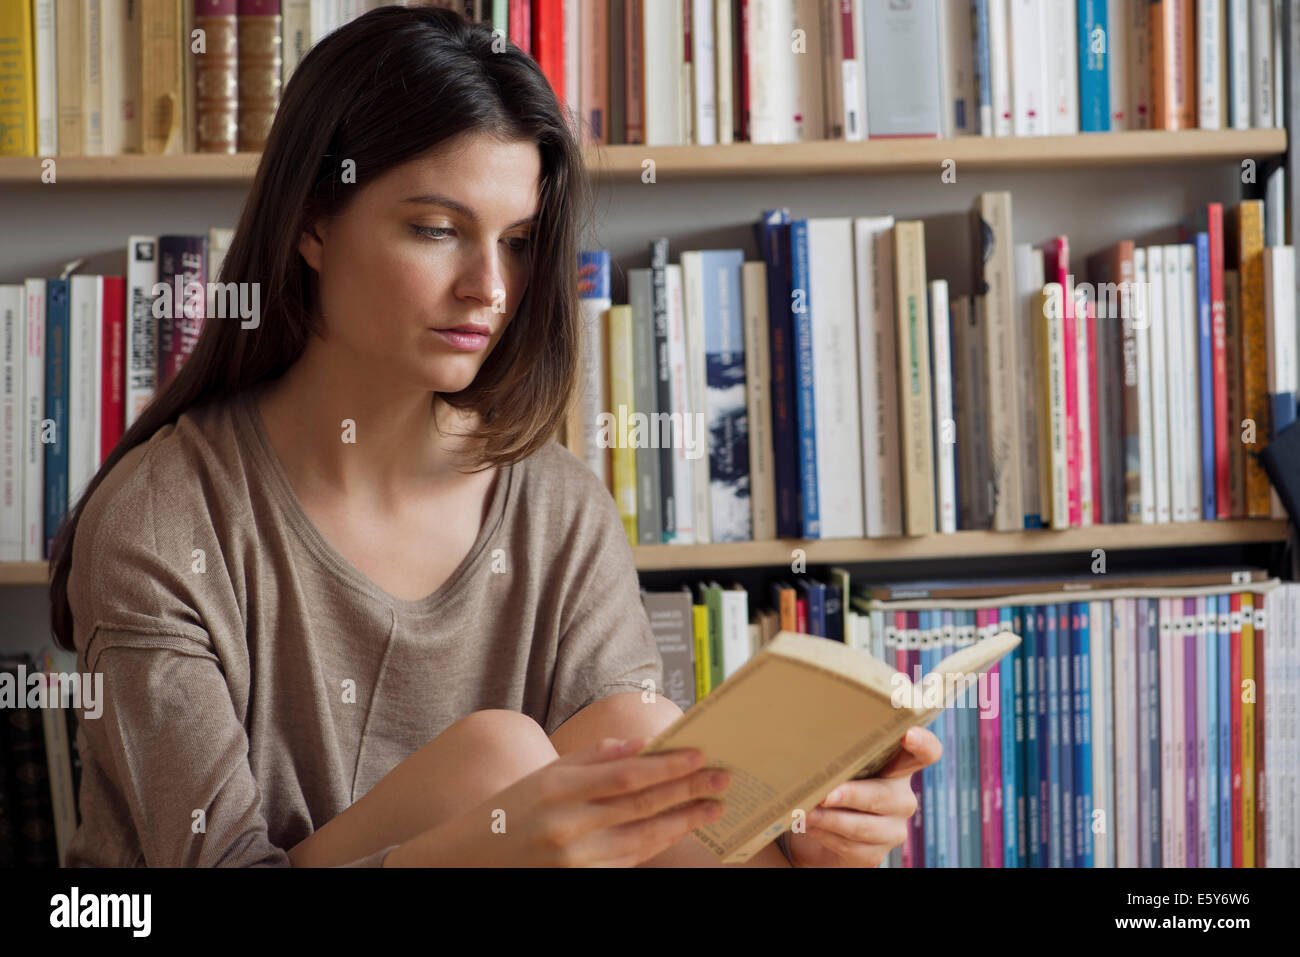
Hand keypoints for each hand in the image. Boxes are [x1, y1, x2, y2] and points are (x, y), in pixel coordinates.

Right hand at [411, 737, 729, 865]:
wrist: (469, 863)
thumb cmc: (511, 812)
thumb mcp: (544, 775)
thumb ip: (593, 758)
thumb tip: (639, 745)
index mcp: (557, 786)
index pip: (626, 773)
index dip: (667, 764)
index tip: (699, 753)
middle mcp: (567, 823)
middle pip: (641, 804)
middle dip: (687, 789)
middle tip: (721, 777)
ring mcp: (575, 858)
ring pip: (642, 836)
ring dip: (682, 821)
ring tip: (712, 806)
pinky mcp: (581, 880)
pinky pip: (629, 860)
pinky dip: (657, 843)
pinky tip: (679, 829)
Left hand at [783, 726, 940, 867]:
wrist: (817, 827)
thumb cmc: (829, 784)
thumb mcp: (836, 764)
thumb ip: (835, 755)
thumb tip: (809, 749)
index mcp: (897, 767)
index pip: (926, 753)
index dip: (923, 744)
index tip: (908, 734)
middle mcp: (901, 798)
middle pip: (884, 796)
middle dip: (851, 795)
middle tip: (825, 794)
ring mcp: (892, 829)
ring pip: (864, 827)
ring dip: (830, 820)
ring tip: (804, 813)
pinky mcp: (875, 853)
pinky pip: (851, 847)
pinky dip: (825, 835)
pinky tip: (809, 826)